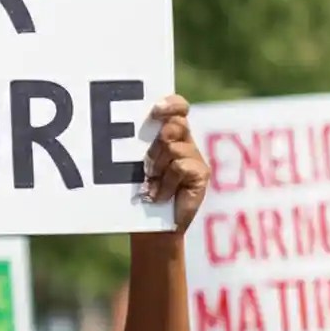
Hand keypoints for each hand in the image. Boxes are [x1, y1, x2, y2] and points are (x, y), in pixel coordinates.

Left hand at [144, 95, 208, 232]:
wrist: (151, 227)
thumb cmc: (138, 192)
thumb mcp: (135, 164)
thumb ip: (138, 145)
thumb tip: (128, 128)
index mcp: (169, 134)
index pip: (178, 107)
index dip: (171, 103)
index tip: (155, 109)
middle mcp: (184, 142)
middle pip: (176, 124)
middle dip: (158, 140)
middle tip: (148, 164)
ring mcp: (195, 157)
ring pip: (174, 147)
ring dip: (157, 166)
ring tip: (151, 182)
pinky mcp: (201, 174)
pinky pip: (180, 167)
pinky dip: (166, 182)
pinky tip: (160, 195)